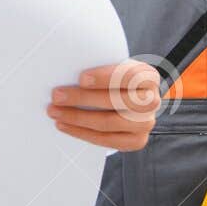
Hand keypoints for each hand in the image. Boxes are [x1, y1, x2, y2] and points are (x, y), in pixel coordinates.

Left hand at [45, 59, 159, 150]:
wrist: (123, 100)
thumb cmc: (111, 79)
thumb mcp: (110, 66)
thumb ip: (96, 64)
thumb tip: (66, 68)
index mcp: (148, 77)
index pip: (129, 76)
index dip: (104, 78)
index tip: (80, 78)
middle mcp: (152, 101)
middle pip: (116, 101)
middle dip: (82, 98)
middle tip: (56, 96)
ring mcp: (146, 123)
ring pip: (109, 122)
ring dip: (77, 118)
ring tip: (54, 112)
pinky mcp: (136, 141)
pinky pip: (107, 140)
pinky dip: (81, 133)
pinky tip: (64, 125)